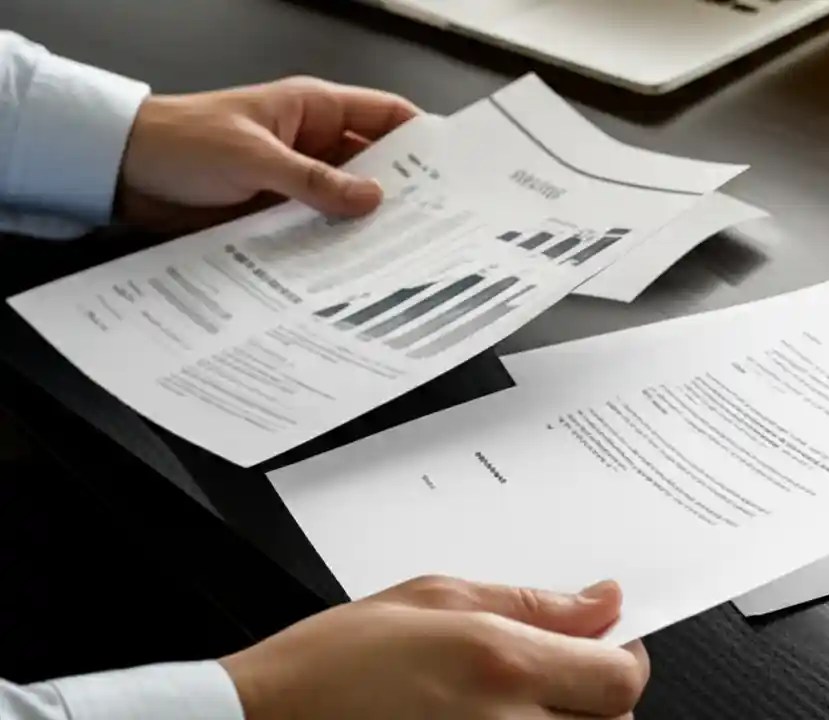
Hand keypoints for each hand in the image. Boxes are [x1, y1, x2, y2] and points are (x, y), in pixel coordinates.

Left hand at [117, 76, 421, 231]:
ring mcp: (297, 180)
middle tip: (433, 222)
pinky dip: (334, 244)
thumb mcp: (253, 158)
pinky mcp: (278, 212)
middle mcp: (313, 143)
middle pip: (375, 165)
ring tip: (399, 251)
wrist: (121, 172)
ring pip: (349, 201)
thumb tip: (371, 199)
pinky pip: (319, 227)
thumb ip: (314, 182)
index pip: (385, 114)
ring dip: (366, 223)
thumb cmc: (179, 142)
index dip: (421, 137)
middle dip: (402, 191)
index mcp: (313, 109)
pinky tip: (352, 264)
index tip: (451, 168)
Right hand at [219, 576, 649, 719]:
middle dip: (596, 695)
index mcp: (500, 664)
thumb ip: (532, 602)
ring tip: (516, 703)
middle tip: (557, 673)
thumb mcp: (432, 598)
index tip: (604, 647)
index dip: (623, 659)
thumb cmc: (331, 664)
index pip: (620, 677)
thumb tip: (603, 602)